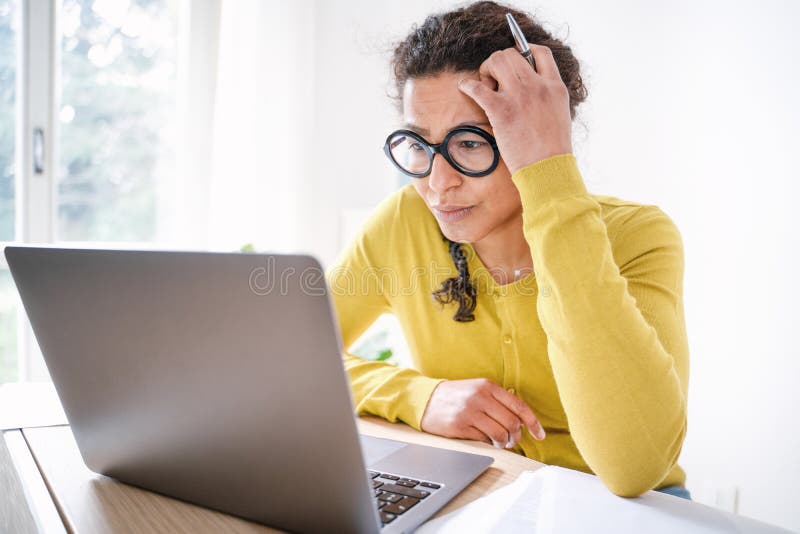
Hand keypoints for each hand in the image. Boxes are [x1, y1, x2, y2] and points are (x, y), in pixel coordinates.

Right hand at [420, 378, 545, 448]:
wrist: (425, 399)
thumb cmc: (455, 396)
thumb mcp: (477, 389)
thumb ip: (498, 400)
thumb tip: (522, 421)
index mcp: (487, 386)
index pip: (519, 406)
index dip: (533, 423)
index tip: (540, 435)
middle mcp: (480, 397)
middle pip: (512, 423)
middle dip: (516, 436)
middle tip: (512, 440)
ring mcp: (470, 411)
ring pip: (500, 434)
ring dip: (504, 442)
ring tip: (500, 442)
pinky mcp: (460, 426)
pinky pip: (484, 440)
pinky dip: (490, 444)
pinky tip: (487, 441)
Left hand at [457, 44, 572, 173]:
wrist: (547, 168)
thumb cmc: (551, 150)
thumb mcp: (558, 115)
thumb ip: (547, 99)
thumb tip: (531, 92)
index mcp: (555, 86)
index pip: (540, 52)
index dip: (523, 51)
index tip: (514, 62)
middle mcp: (538, 85)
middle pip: (512, 53)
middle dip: (498, 63)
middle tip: (493, 82)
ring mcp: (520, 96)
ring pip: (496, 60)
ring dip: (486, 70)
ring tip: (486, 88)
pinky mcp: (502, 110)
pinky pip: (477, 87)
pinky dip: (467, 85)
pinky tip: (464, 89)